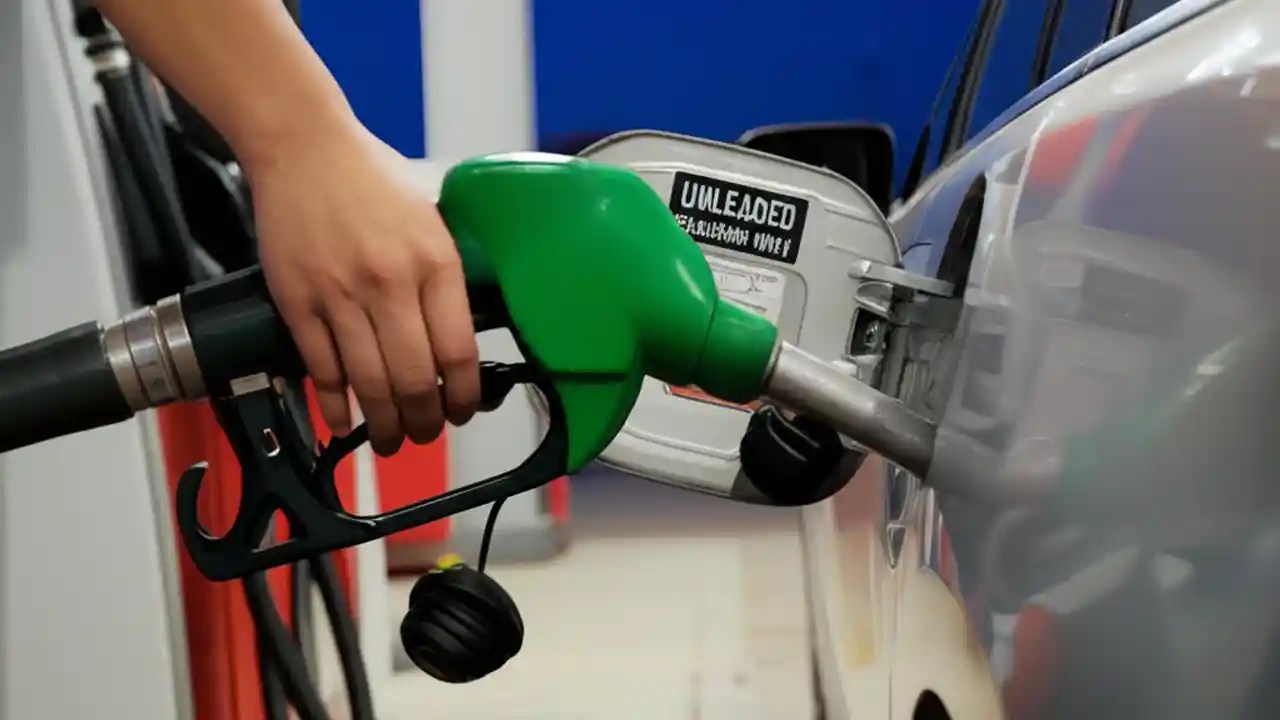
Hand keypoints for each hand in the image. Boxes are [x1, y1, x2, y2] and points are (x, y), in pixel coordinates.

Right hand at [247, 121, 479, 455]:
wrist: (303, 145)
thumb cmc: (372, 177)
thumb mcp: (431, 218)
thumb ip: (446, 275)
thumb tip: (458, 337)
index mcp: (435, 262)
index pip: (458, 352)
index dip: (463, 396)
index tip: (462, 410)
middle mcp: (391, 282)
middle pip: (414, 379)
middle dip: (425, 422)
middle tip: (425, 434)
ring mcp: (340, 294)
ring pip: (369, 383)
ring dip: (383, 424)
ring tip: (391, 440)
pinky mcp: (298, 300)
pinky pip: (322, 368)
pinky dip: (335, 404)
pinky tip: (345, 420)